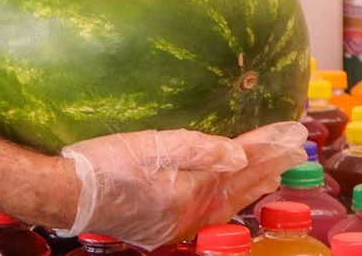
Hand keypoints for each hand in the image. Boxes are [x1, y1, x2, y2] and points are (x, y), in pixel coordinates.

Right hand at [58, 122, 307, 248]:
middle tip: (296, 153)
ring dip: (250, 187)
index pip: (242, 166)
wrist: (65, 195)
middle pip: (239, 188)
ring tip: (272, 174)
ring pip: (225, 204)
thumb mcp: (154, 147)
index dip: (269, 148)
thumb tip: (242, 157)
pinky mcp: (160, 227)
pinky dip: (226, 200)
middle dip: (269, 168)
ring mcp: (176, 225)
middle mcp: (191, 215)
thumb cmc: (106, 165)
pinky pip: (207, 213)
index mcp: (193, 193)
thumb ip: (200, 151)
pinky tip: (226, 195)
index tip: (295, 134)